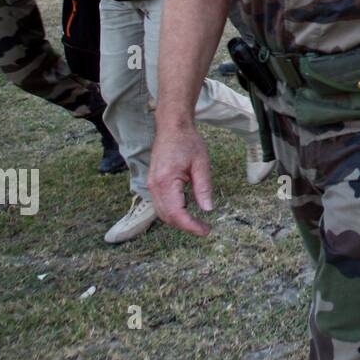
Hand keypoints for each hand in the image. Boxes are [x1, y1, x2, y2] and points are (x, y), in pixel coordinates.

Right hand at [148, 120, 213, 235]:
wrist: (172, 128)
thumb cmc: (188, 142)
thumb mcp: (202, 164)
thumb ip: (203, 187)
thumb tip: (208, 209)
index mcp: (165, 181)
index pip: (177, 213)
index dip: (191, 226)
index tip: (205, 231)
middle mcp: (154, 186)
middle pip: (167, 217)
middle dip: (185, 226)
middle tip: (205, 229)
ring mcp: (151, 185)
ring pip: (162, 213)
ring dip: (179, 221)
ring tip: (198, 223)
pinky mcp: (153, 184)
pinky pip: (160, 205)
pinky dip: (173, 212)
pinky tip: (187, 211)